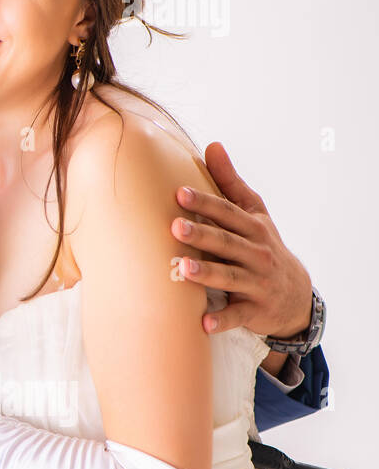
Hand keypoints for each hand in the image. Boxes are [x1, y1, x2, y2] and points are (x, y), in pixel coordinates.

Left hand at [170, 142, 311, 338]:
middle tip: (175, 226)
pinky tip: (202, 323)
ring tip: (183, 269)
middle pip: (226, 242)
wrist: (295, 294)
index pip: (227, 213)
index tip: (178, 192)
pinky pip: (237, 315)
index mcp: (252, 228)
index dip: (204, 202)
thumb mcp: (253, 213)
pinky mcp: (255, 310)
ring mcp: (257, 283)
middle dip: (202, 234)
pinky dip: (222, 320)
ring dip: (207, 274)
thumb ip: (230, 183)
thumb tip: (212, 145)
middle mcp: (256, 254)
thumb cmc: (263, 246)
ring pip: (230, 277)